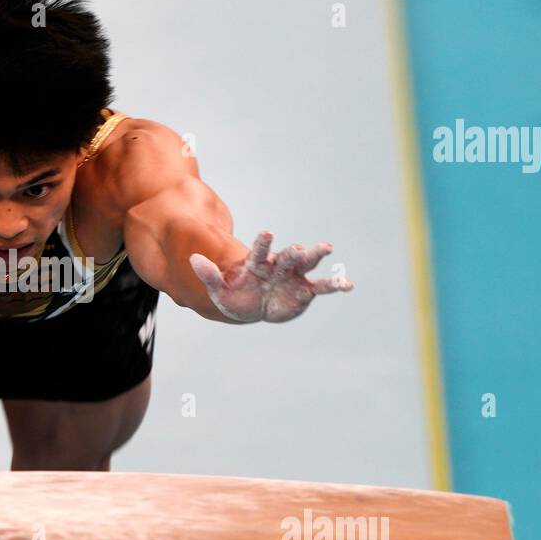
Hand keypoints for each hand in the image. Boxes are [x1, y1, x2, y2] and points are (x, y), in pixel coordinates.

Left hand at [188, 231, 352, 322]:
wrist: (249, 307)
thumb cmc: (234, 294)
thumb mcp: (218, 288)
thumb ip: (209, 275)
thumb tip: (193, 259)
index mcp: (258, 264)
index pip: (260, 250)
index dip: (263, 243)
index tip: (266, 233)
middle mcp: (278, 266)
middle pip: (287, 256)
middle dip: (292, 252)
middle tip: (296, 248)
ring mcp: (293, 277)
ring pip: (307, 264)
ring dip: (316, 256)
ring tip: (328, 248)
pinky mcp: (304, 290)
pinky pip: (321, 287)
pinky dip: (335, 285)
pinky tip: (348, 284)